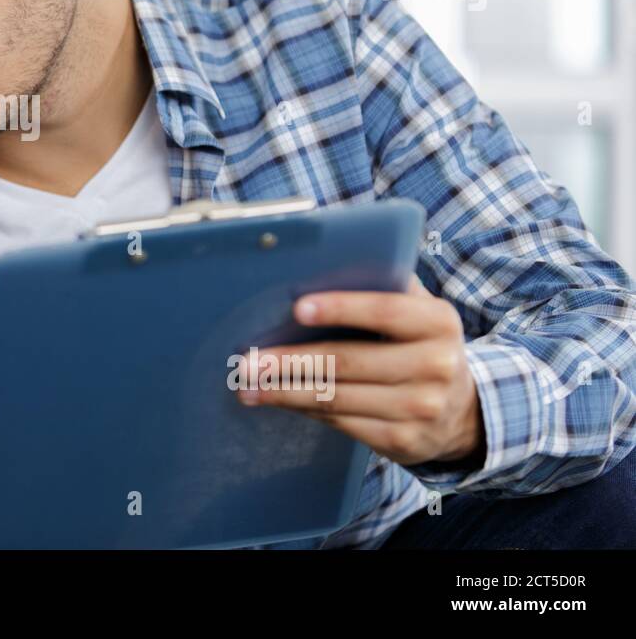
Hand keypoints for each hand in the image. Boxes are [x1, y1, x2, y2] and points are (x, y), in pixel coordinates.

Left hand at [234, 275, 485, 466]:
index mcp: (438, 321)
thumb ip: (383, 287)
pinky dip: (303, 410)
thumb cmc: (418, 344)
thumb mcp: (417, 312)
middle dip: (290, 362)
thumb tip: (315, 268)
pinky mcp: (403, 441)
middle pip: (348, 361)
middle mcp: (436, 365)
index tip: (297, 308)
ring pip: (337, 398)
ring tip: (247, 386)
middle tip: (246, 361)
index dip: (340, 308)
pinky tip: (277, 401)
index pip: (385, 311)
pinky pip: (341, 423)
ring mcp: (422, 408)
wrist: (463, 411)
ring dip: (285, 392)